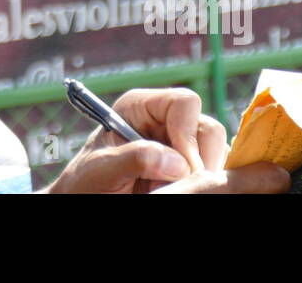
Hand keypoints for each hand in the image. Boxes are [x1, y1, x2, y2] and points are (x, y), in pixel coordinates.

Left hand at [44, 87, 289, 193]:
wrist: (86, 200)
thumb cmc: (85, 183)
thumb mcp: (101, 169)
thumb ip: (133, 158)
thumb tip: (176, 162)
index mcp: (141, 107)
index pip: (184, 103)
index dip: (188, 133)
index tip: (183, 168)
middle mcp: (165, 121)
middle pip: (207, 128)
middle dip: (201, 160)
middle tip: (180, 187)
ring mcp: (180, 145)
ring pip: (216, 151)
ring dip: (201, 176)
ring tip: (170, 191)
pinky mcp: (189, 167)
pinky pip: (214, 171)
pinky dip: (204, 185)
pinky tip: (181, 193)